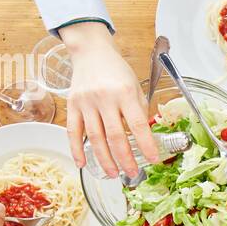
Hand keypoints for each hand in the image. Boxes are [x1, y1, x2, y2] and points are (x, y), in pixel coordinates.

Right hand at [60, 21, 155, 176]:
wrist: (91, 52)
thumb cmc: (116, 70)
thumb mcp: (135, 86)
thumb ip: (139, 110)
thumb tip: (146, 136)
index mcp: (125, 93)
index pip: (138, 124)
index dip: (146, 145)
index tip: (154, 159)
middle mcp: (105, 98)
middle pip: (115, 135)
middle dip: (125, 159)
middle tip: (132, 174)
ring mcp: (86, 102)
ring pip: (95, 137)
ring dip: (104, 159)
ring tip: (113, 173)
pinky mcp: (72, 105)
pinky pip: (73, 131)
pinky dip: (76, 149)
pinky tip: (83, 163)